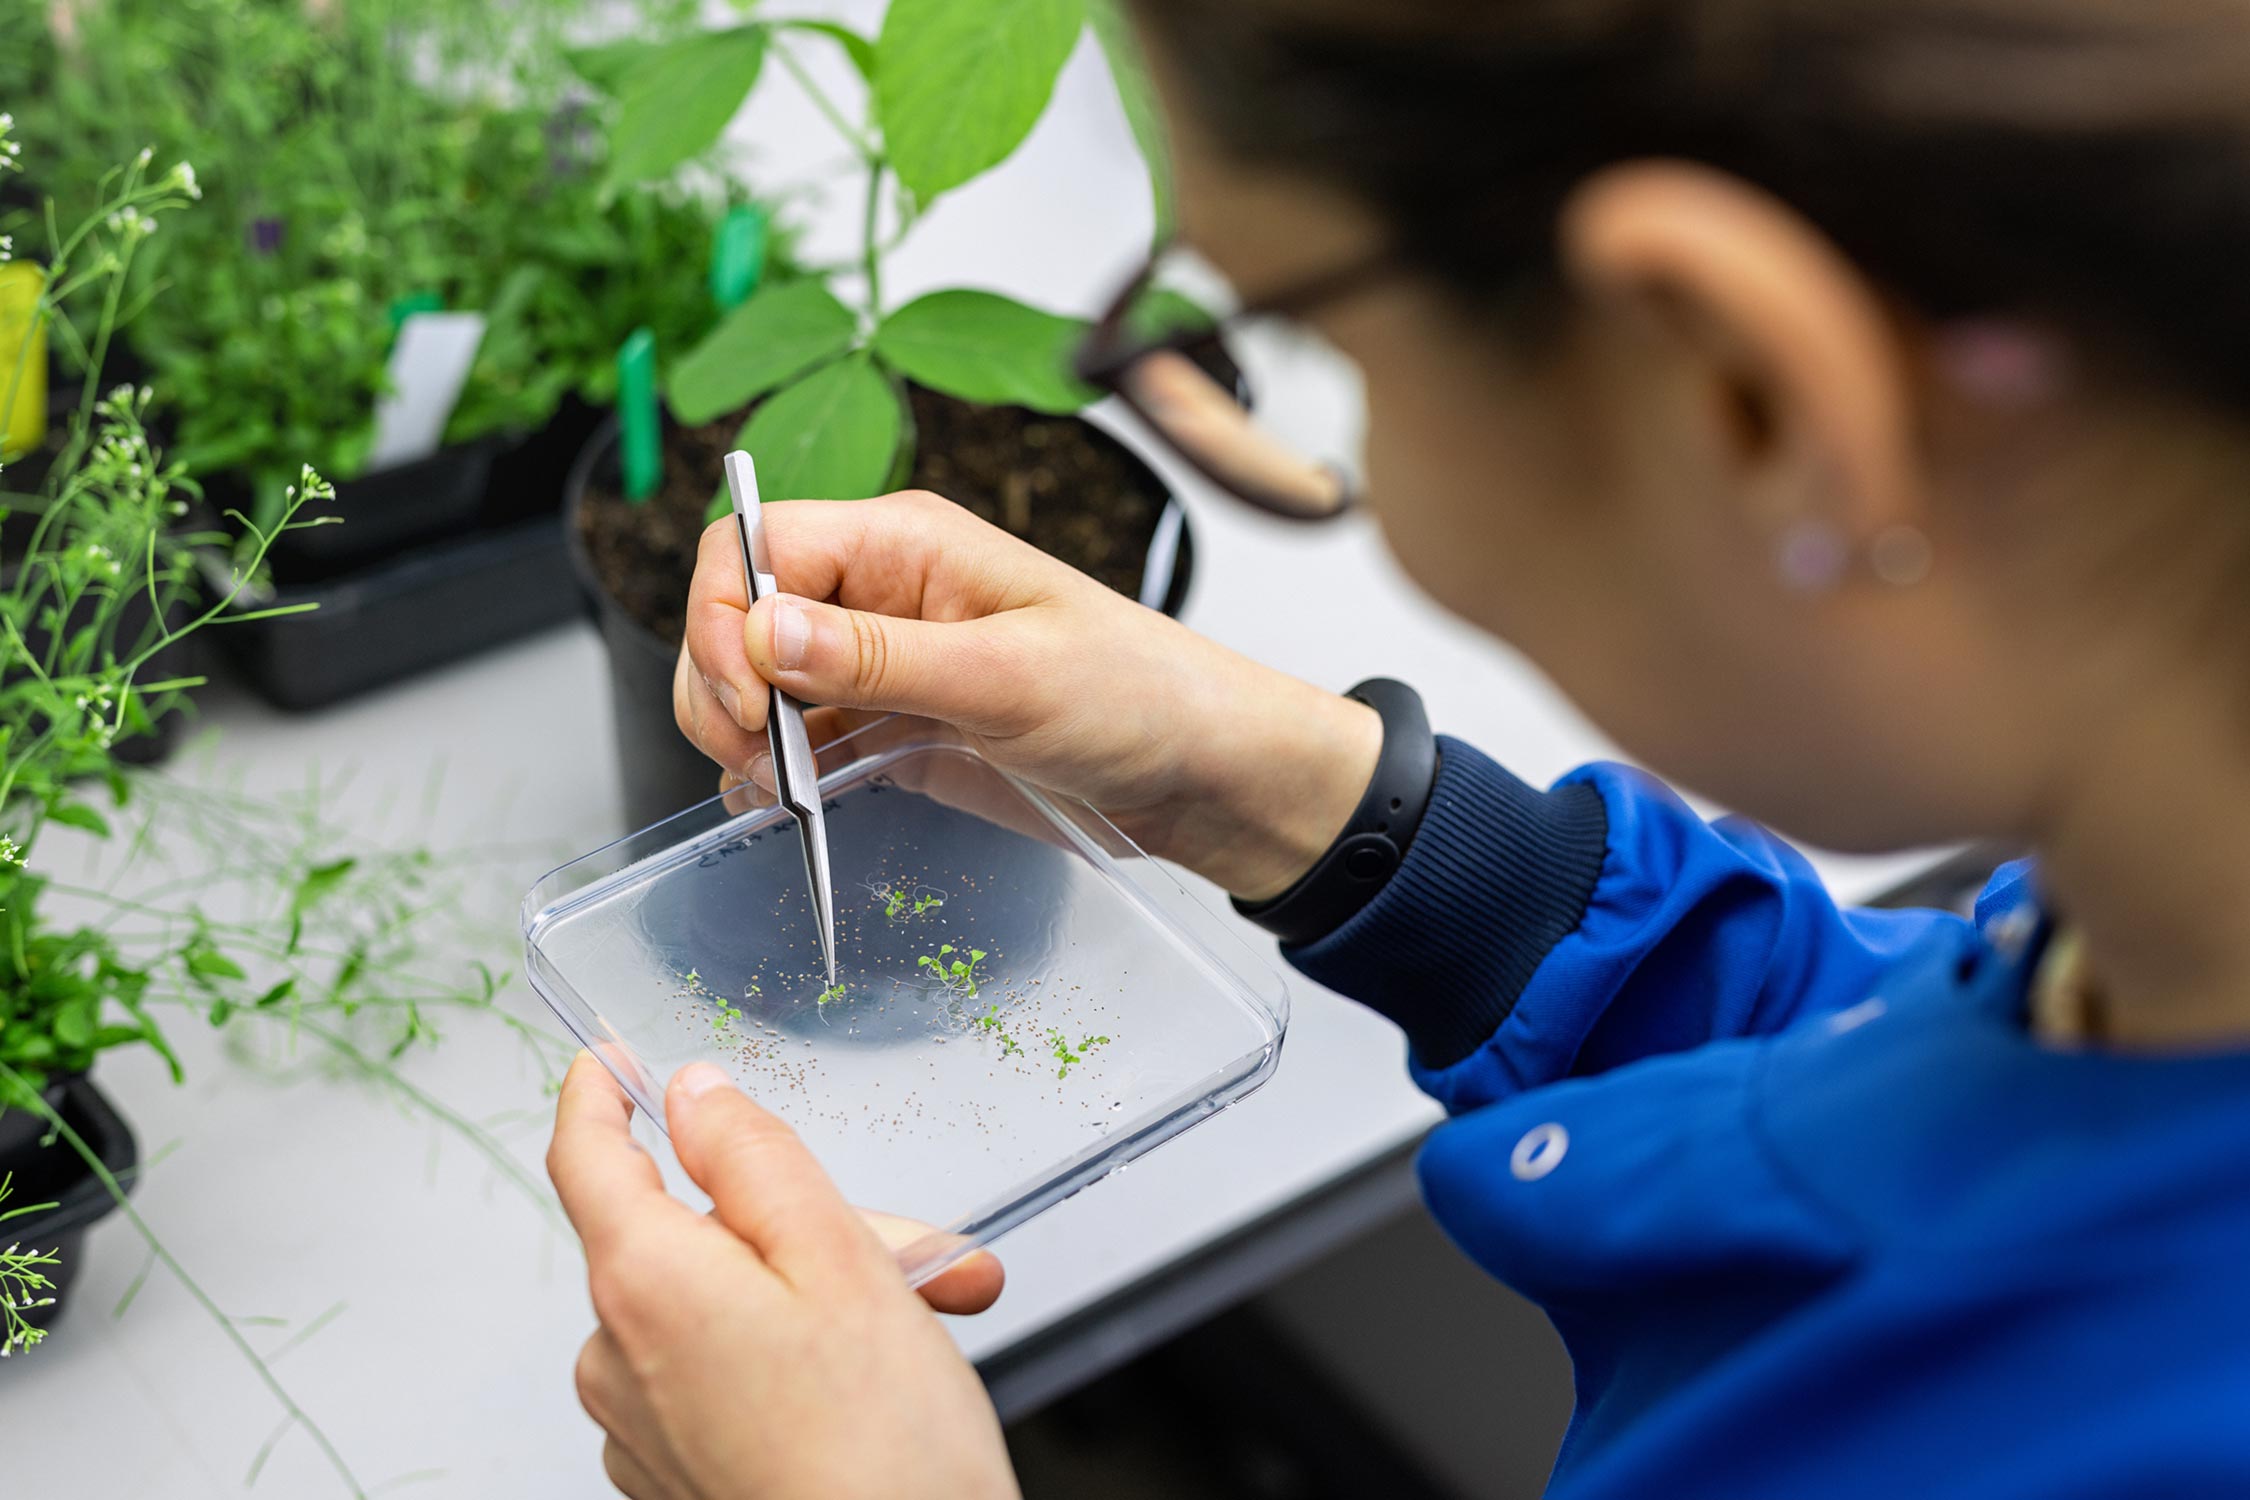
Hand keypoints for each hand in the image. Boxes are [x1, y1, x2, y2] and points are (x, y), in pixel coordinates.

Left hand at [547, 1053, 1018, 1499]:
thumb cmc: (882, 1458)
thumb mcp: (842, 1261)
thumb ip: (757, 1158)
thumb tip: (696, 1096)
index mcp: (645, 1283)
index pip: (585, 1155)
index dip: (596, 1094)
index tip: (606, 1061)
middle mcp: (617, 1356)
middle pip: (691, 1234)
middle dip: (808, 1225)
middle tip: (923, 1258)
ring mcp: (639, 1425)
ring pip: (718, 1306)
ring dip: (817, 1297)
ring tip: (922, 1336)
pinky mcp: (671, 1474)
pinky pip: (718, 1375)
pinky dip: (791, 1362)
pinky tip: (869, 1391)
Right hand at [675, 490, 1379, 900]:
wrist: (1199, 774)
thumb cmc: (1138, 695)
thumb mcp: (1010, 676)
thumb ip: (881, 657)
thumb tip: (763, 631)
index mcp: (905, 542)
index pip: (758, 542)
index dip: (724, 615)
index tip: (752, 701)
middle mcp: (880, 592)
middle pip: (737, 613)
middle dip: (719, 684)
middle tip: (759, 758)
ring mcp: (881, 662)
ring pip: (754, 680)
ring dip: (738, 734)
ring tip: (774, 788)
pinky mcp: (890, 725)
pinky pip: (796, 737)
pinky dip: (771, 772)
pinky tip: (787, 805)